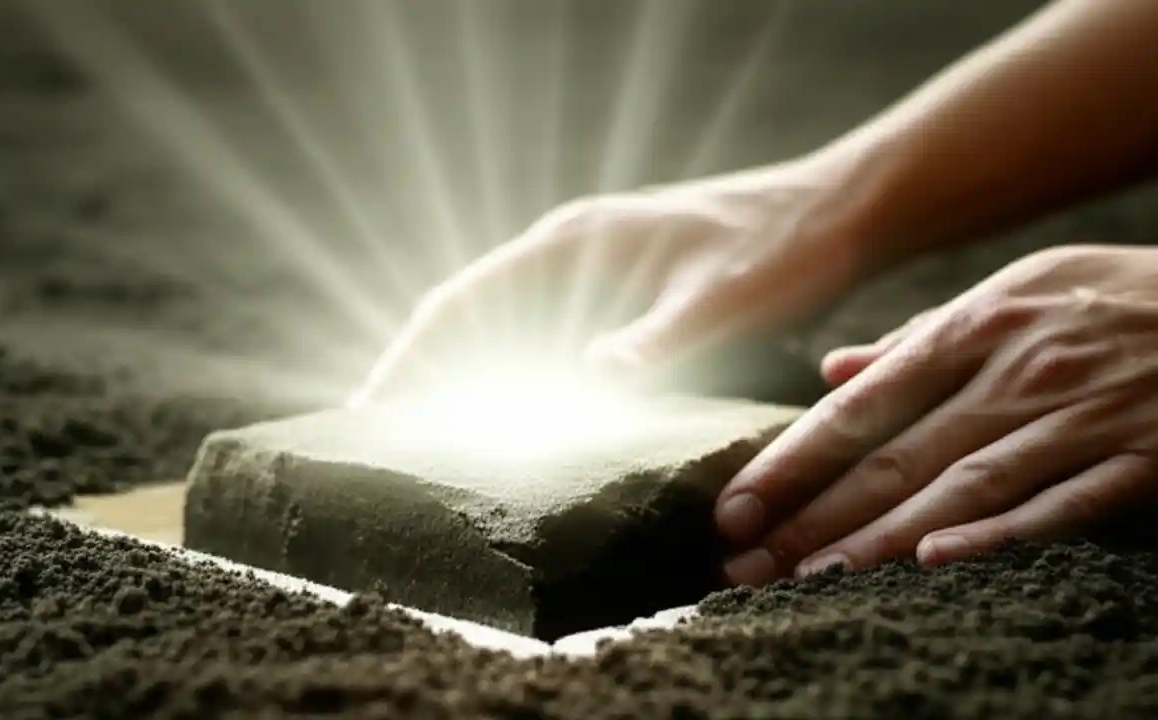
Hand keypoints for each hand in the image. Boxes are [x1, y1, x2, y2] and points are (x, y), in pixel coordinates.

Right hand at [351, 152, 873, 403]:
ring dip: (466, 387)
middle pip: (470, 323)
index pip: (463, 304)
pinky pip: (548, 345)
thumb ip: (655, 341)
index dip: (411, 359)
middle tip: (384, 452)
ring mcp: (592, 277)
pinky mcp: (620, 300)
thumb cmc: (781, 247)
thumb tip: (586, 382)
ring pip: (505, 336)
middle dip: (424, 381)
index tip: (371, 412)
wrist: (836, 214)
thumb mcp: (721, 299)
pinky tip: (515, 433)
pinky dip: (517, 386)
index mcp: (572, 245)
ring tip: (431, 453)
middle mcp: (568, 257)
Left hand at [718, 245, 1157, 585]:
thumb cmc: (1114, 296)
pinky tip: (937, 561)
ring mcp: (1079, 417)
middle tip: (746, 563)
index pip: (861, 407)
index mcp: (975, 327)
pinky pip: (1062, 502)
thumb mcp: (1016, 290)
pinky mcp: (1142, 456)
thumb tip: (834, 370)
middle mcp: (1015, 372)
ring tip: (810, 577)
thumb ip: (922, 337)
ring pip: (961, 486)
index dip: (793, 460)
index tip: (736, 507)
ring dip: (880, 537)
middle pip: (895, 457)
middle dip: (813, 515)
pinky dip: (1001, 532)